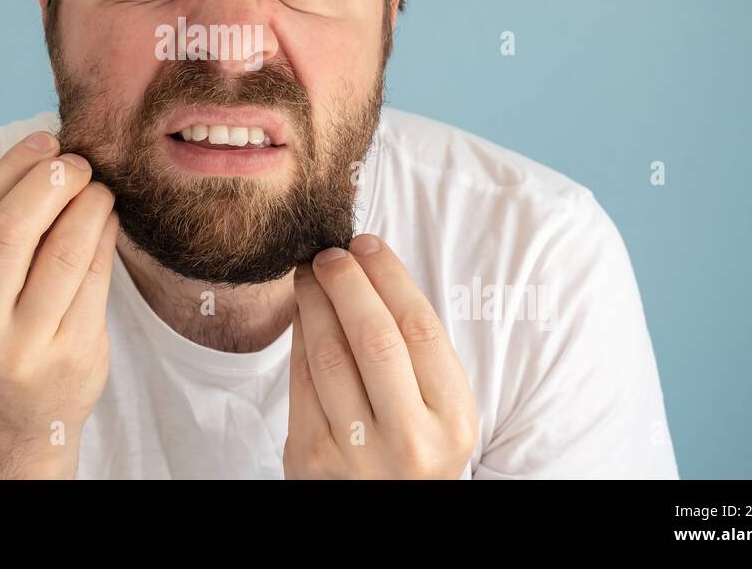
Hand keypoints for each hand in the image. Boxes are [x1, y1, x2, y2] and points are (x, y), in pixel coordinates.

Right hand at [0, 130, 117, 477]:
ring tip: (96, 190)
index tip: (42, 143)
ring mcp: (23, 348)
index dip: (11, 167)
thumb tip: (40, 152)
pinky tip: (106, 221)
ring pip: (63, 250)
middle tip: (75, 163)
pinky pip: (95, 277)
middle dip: (51, 181)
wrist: (12, 423)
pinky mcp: (72, 355)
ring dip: (87, 205)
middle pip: (12, 228)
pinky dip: (104, 236)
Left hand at [284, 234, 477, 478]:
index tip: (367, 245)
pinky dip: (298, 336)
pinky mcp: (312, 457)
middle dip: (347, 282)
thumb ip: (416, 352)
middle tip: (330, 253)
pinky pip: (300, 380)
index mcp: (453, 420)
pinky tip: (302, 313)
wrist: (381, 508)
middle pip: (374, 337)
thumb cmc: (411, 442)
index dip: (389, 276)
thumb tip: (370, 270)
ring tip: (309, 273)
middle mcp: (410, 440)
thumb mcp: (438, 408)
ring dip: (314, 301)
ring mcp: (358, 453)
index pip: (420, 328)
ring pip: (329, 354)